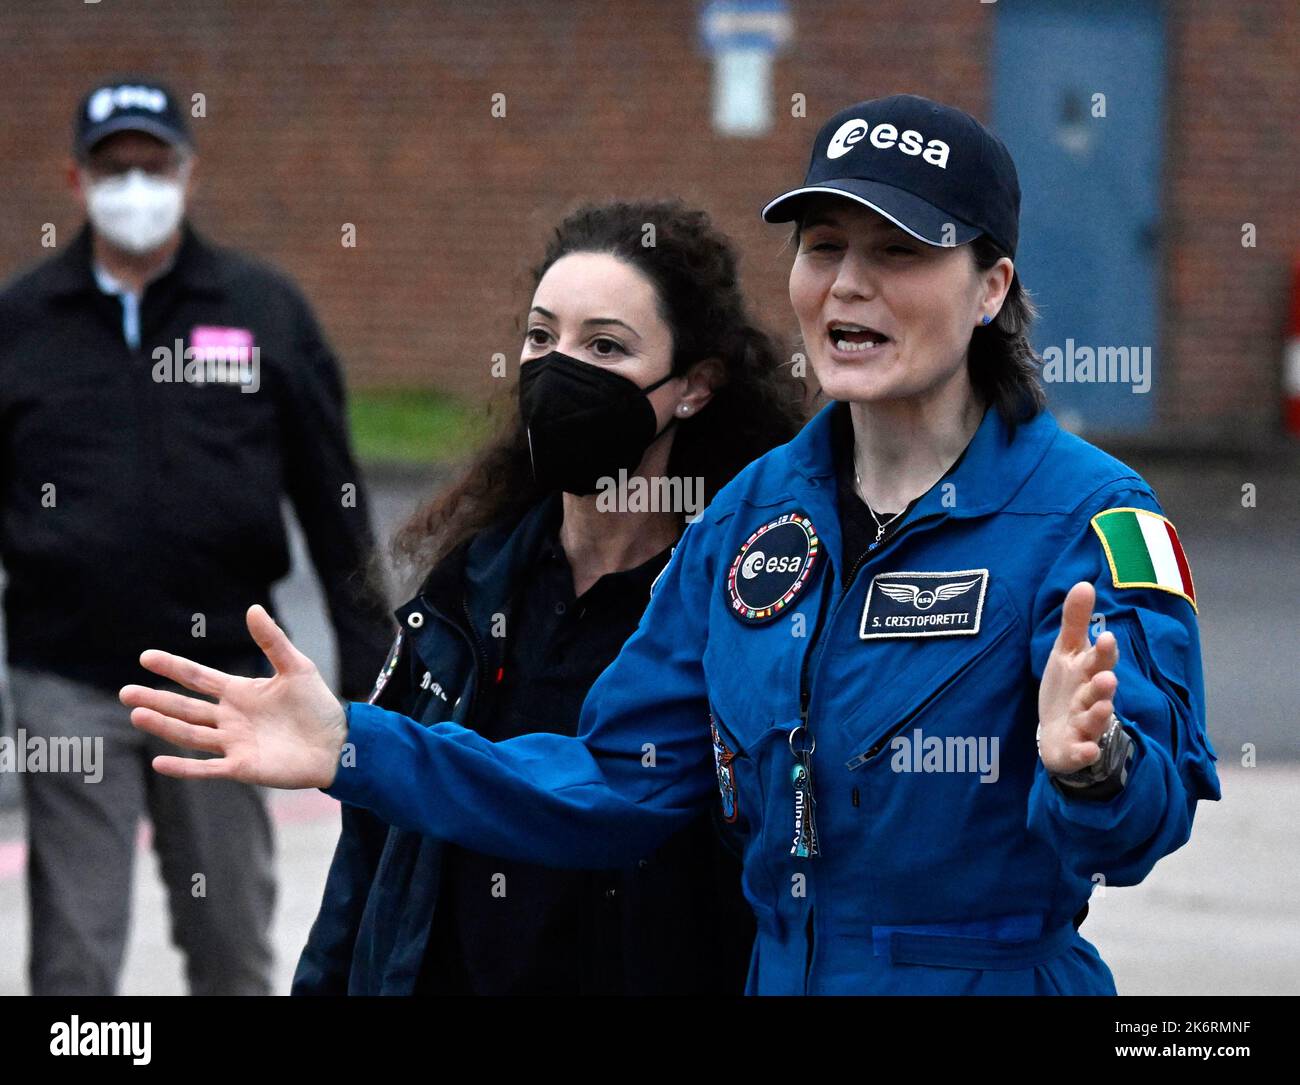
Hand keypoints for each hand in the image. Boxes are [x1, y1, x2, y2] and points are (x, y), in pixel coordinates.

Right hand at [120, 604, 347, 788]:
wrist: (338, 742)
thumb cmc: (318, 705)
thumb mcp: (296, 667)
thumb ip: (272, 641)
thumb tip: (252, 609)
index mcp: (239, 692)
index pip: (198, 678)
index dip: (173, 668)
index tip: (145, 657)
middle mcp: (230, 718)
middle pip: (185, 707)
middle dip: (156, 699)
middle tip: (125, 692)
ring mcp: (233, 743)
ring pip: (190, 734)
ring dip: (163, 726)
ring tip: (136, 715)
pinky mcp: (242, 767)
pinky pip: (207, 768)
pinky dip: (184, 767)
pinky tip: (159, 762)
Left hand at [1037, 581, 1119, 775]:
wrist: (1061, 734)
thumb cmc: (1069, 687)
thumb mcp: (1068, 653)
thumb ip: (1076, 622)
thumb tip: (1084, 583)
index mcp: (1089, 673)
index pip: (1099, 660)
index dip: (1104, 651)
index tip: (1107, 636)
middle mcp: (1092, 698)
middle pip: (1099, 690)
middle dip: (1104, 684)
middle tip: (1107, 676)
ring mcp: (1086, 724)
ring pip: (1094, 719)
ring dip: (1099, 714)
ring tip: (1102, 706)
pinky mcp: (1077, 748)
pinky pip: (1083, 751)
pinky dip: (1085, 751)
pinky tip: (1087, 751)